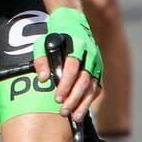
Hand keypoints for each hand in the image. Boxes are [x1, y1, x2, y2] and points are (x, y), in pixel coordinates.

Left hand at [31, 7, 102, 122]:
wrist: (73, 23)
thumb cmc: (55, 36)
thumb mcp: (43, 43)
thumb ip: (41, 60)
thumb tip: (42, 79)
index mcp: (76, 46)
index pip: (72, 68)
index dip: (65, 84)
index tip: (57, 98)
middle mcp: (90, 55)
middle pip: (84, 80)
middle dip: (74, 98)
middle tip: (64, 111)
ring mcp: (96, 63)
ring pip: (93, 86)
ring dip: (84, 103)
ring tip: (75, 117)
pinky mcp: (99, 69)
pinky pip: (97, 87)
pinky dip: (90, 99)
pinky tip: (82, 109)